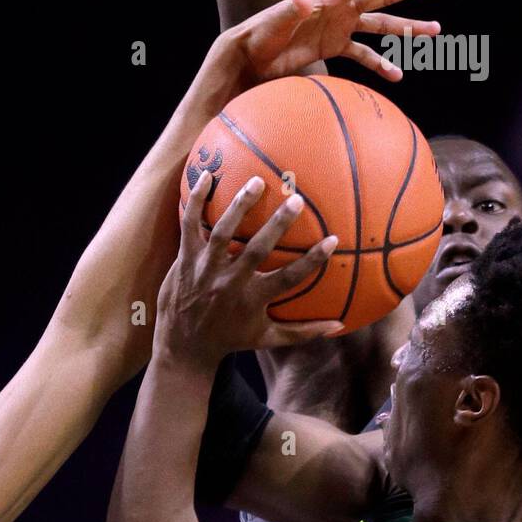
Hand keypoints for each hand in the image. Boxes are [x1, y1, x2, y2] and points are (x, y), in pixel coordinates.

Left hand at [155, 169, 341, 366]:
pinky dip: (196, 200)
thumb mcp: (266, 338)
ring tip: (256, 182)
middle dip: (277, 225)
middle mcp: (229, 283)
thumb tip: (338, 326)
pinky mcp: (185, 259)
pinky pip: (189, 224)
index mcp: (252, 300)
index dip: (312, 260)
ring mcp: (205, 269)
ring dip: (239, 206)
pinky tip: (206, 174)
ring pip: (222, 232)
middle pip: (256, 250)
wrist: (184, 347)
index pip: (288, 279)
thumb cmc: (229, 339)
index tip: (334, 240)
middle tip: (296, 199)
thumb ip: (302, 332)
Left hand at [208, 0, 445, 102]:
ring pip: (381, 27)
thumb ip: (292, 8)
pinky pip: (364, 56)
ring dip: (407, 29)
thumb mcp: (277, 19)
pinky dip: (380, 66)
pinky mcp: (335, 47)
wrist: (252, 57)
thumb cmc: (262, 33)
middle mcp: (341, 8)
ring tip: (434, 30)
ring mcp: (340, 27)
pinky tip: (397, 76)